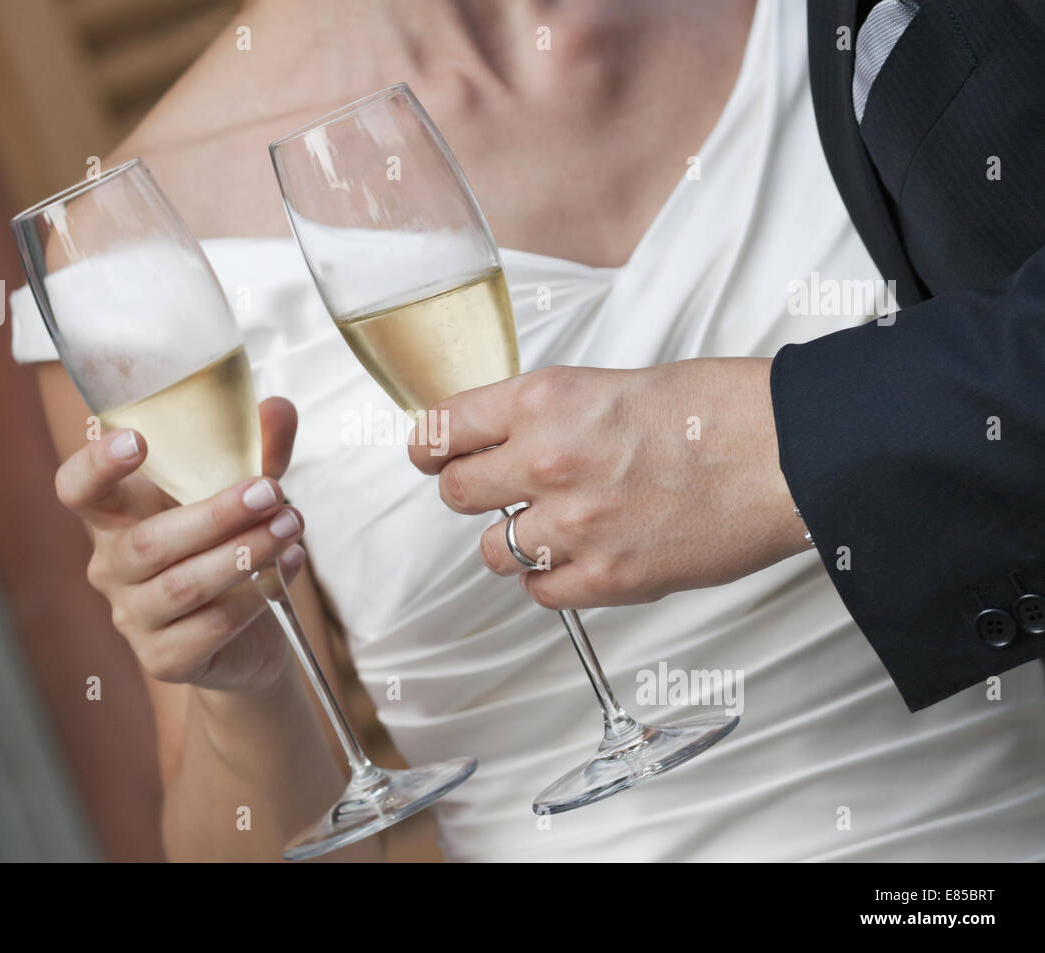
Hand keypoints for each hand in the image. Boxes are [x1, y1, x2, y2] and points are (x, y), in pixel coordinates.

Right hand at [56, 397, 305, 691]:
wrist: (248, 638)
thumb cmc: (230, 548)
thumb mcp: (244, 493)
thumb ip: (257, 452)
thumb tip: (279, 408)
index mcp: (116, 516)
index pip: (77, 489)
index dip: (96, 465)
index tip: (136, 440)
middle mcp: (112, 566)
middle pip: (148, 542)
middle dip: (216, 514)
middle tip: (270, 491)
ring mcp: (132, 617)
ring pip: (182, 585)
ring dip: (244, 552)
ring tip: (292, 526)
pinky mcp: (163, 659)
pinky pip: (209, 625)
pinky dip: (254, 596)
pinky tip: (286, 570)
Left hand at [409, 359, 808, 608]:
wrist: (787, 455)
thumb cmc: (718, 412)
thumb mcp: (611, 385)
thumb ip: (550, 415)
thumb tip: (508, 440)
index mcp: (544, 401)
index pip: (441, 428)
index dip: (428, 446)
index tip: (428, 455)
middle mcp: (545, 461)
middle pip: (454, 492)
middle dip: (471, 490)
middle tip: (497, 489)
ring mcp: (572, 525)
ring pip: (491, 550)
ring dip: (514, 539)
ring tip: (558, 525)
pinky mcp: (605, 579)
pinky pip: (539, 591)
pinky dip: (552, 579)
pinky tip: (584, 556)